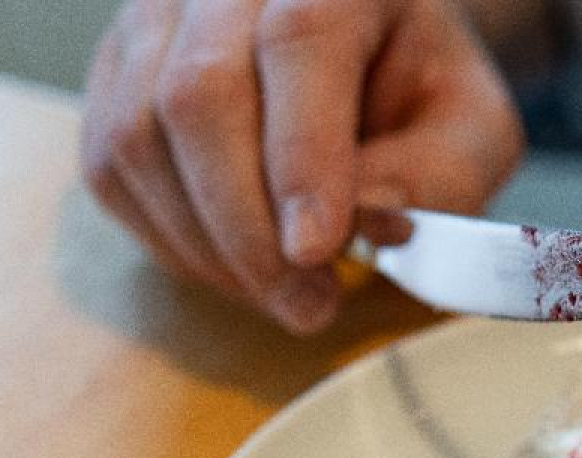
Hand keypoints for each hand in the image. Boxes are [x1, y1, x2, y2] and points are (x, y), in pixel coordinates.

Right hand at [80, 0, 523, 332]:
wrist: (367, 50)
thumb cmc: (419, 91)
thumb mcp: (472, 131)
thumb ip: (441, 173)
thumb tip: (367, 215)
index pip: (298, 43)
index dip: (300, 156)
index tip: (315, 251)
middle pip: (199, 95)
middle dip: (249, 229)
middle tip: (307, 304)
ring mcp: (155, 18)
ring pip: (137, 135)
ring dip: (207, 245)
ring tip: (281, 295)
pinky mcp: (115, 72)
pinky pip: (109, 166)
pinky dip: (169, 238)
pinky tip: (234, 267)